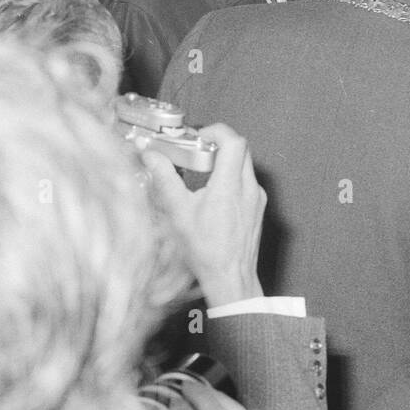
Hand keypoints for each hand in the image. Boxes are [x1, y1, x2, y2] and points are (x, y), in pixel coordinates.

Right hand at [139, 123, 264, 306]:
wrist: (231, 278)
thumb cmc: (206, 251)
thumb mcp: (179, 213)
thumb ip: (165, 179)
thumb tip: (151, 156)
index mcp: (230, 185)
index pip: (234, 141)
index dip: (216, 131)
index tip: (198, 137)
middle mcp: (249, 188)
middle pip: (240, 149)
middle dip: (218, 144)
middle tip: (197, 152)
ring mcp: (257, 198)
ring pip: (245, 165)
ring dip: (225, 161)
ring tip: (202, 174)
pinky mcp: (258, 208)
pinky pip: (247, 182)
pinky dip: (232, 178)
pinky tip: (214, 195)